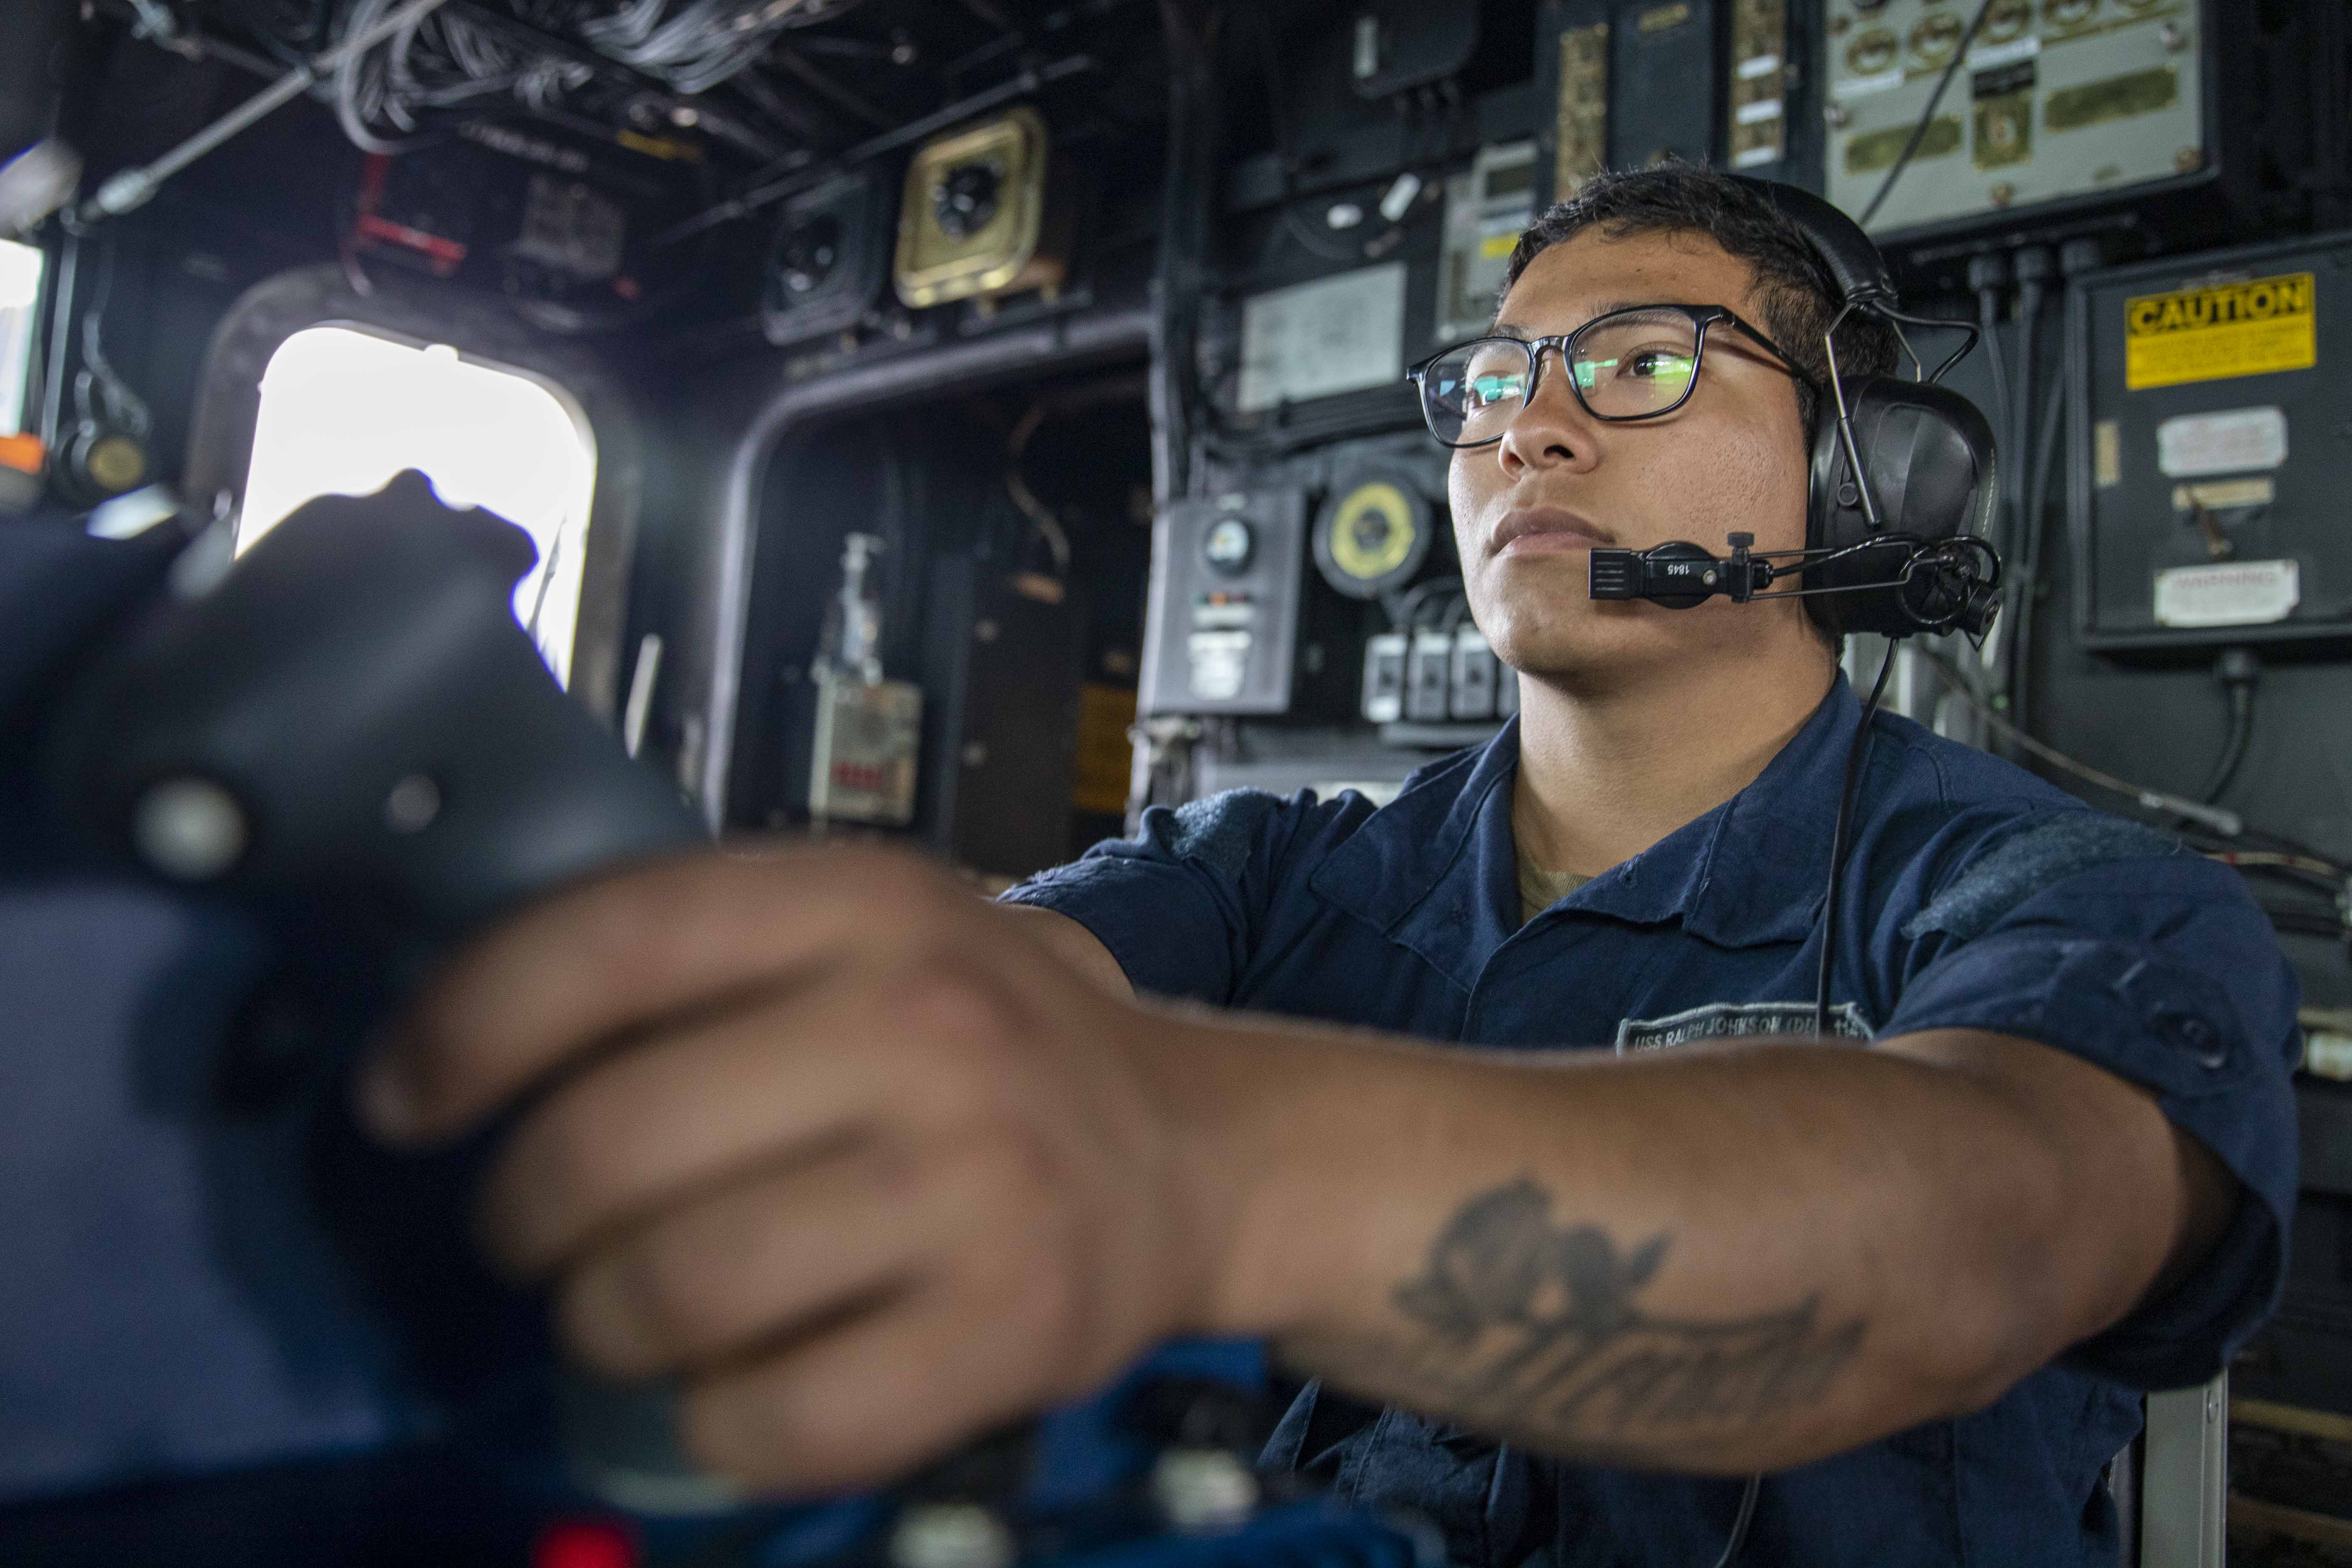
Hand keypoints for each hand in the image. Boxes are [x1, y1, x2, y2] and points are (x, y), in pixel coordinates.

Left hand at [357, 843, 1217, 1492]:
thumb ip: (694, 952)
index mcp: (872, 906)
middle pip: (609, 1142)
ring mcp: (980, 1186)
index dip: (465, 1025)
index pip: (610, 943)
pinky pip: (771, 1420)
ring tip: (622, 1309)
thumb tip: (452, 1038)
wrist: (1194, 1151)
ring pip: (672, 1292)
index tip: (403, 1098)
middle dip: (519, 1213)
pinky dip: (705, 1426)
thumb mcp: (865, 932)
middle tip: (533, 1231)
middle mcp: (931, 1030)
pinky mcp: (1010, 1331)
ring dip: (599, 1324)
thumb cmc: (984, 1044)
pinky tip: (719, 1389)